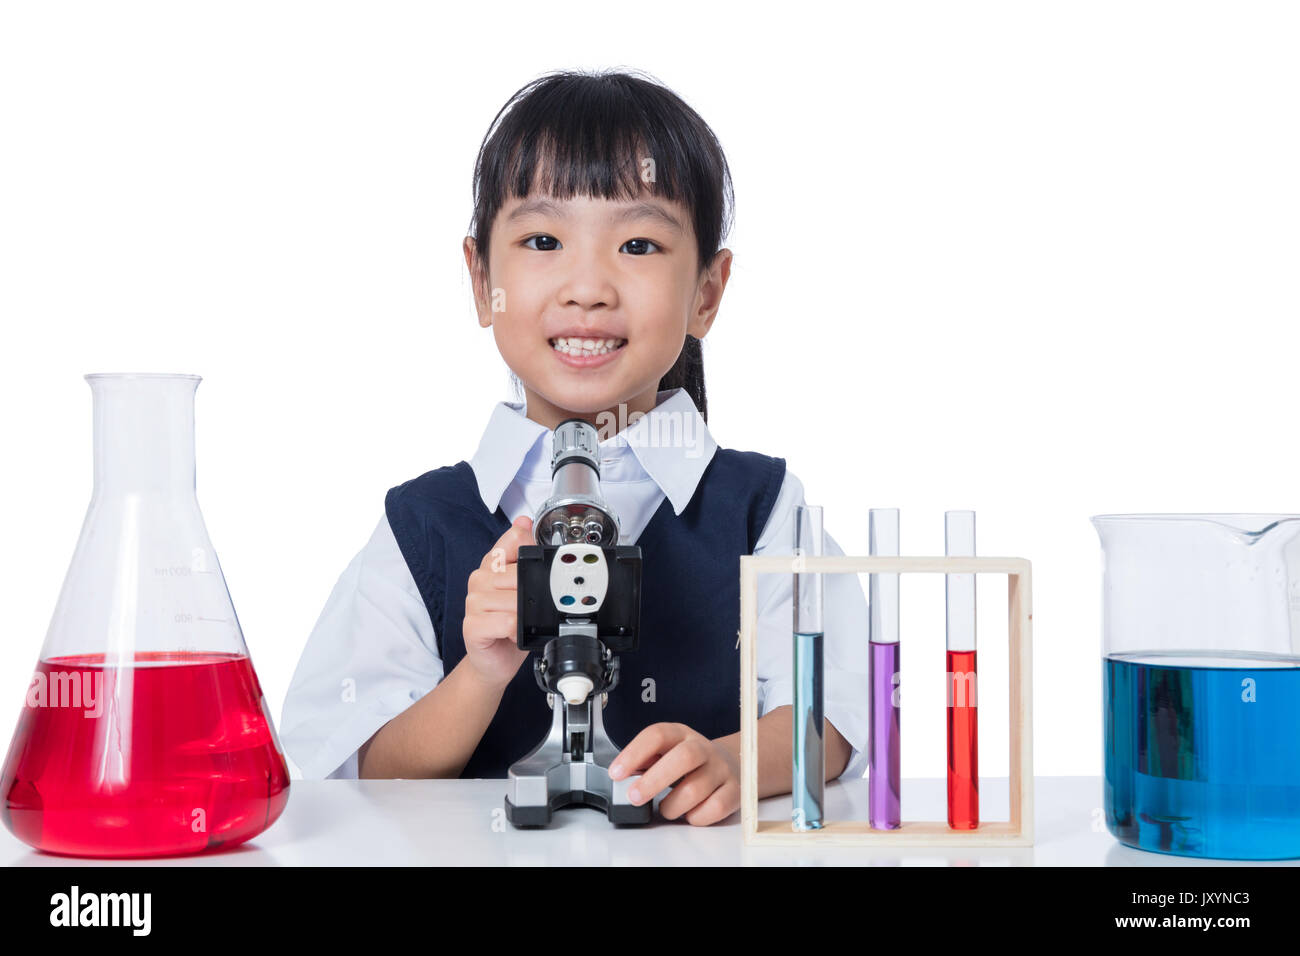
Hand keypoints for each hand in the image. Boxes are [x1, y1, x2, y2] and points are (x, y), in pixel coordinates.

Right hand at [461, 516, 533, 688]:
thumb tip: (523, 521)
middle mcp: (480, 580)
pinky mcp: (471, 625)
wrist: (496, 660)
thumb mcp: (524, 588)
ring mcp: (472, 602)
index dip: (527, 553)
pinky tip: (512, 634)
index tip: (533, 570)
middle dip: (531, 596)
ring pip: (514, 600)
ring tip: (520, 623)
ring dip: (524, 616)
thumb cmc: (510, 625)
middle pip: (518, 575)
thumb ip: (525, 554)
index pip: (512, 541)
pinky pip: (505, 621)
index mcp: (492, 566)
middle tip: (529, 610)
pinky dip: (515, 630)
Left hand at [608, 722, 740, 825]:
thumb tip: (623, 772)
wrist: (733, 762)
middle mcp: (703, 748)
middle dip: (654, 781)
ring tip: (666, 808)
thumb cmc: (690, 761)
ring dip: (672, 806)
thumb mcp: (667, 752)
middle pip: (683, 758)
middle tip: (634, 796)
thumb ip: (646, 760)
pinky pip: (714, 809)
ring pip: (695, 790)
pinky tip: (690, 812)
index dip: (634, 753)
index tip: (616, 772)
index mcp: (681, 734)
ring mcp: (722, 769)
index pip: (657, 735)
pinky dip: (696, 817)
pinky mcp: (735, 791)